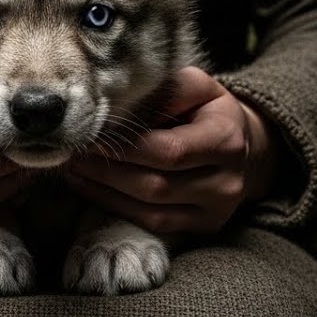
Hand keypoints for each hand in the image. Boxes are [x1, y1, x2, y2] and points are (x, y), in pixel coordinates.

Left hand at [65, 66, 276, 236]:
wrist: (243, 146)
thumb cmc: (208, 110)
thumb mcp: (197, 87)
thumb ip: (166, 91)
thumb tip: (124, 109)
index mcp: (227, 140)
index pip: (168, 151)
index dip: (126, 147)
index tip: (91, 135)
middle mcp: (227, 183)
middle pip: (156, 185)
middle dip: (107, 171)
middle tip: (73, 153)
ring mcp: (216, 212)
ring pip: (151, 211)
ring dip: (105, 191)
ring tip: (74, 169)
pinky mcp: (203, 229)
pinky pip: (153, 226)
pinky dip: (116, 207)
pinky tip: (90, 188)